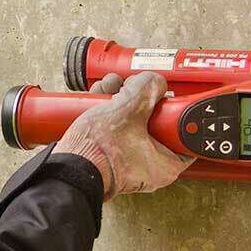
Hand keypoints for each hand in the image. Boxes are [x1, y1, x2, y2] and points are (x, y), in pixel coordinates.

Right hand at [52, 72, 195, 200]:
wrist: (65, 168)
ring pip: (132, 122)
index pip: (185, 136)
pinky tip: (100, 96)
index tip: (170, 97)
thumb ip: (148, 89)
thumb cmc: (98, 152)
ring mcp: (128, 161)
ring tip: (111, 88)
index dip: (177, 111)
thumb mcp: (129, 109)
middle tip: (133, 89)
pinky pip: (116, 129)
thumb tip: (154, 81)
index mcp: (165, 164)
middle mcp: (149, 165)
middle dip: (140, 99)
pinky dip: (109, 111)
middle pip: (154, 122)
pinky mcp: (109, 155)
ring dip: (121, 100)